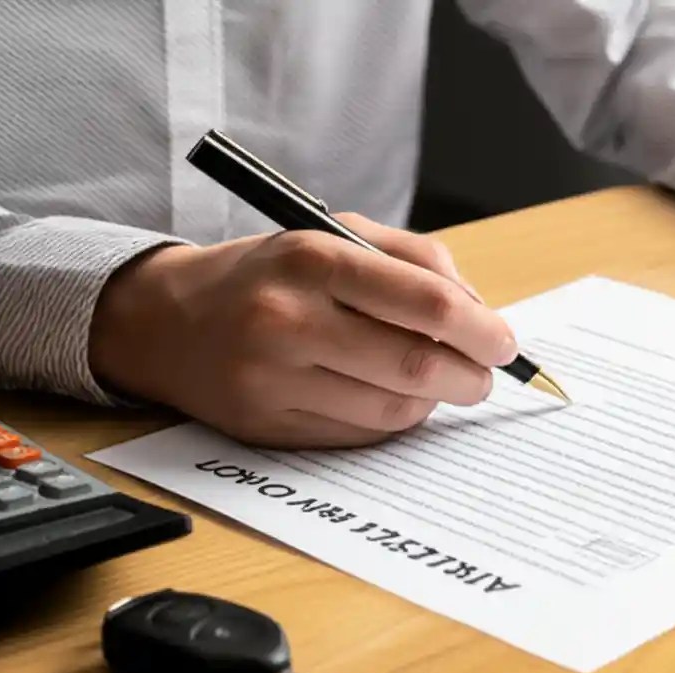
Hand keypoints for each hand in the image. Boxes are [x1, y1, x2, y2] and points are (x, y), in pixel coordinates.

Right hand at [89, 213, 516, 447]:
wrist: (169, 321)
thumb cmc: (272, 273)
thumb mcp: (336, 234)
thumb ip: (416, 261)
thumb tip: (480, 313)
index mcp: (315, 259)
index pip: (426, 302)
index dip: (481, 329)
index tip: (505, 344)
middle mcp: (289, 320)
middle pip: (416, 364)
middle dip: (470, 376)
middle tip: (484, 375)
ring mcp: (275, 380)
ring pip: (393, 408)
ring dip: (433, 401)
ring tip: (438, 382)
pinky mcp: (268, 427)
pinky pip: (359, 436)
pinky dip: (392, 421)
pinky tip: (391, 398)